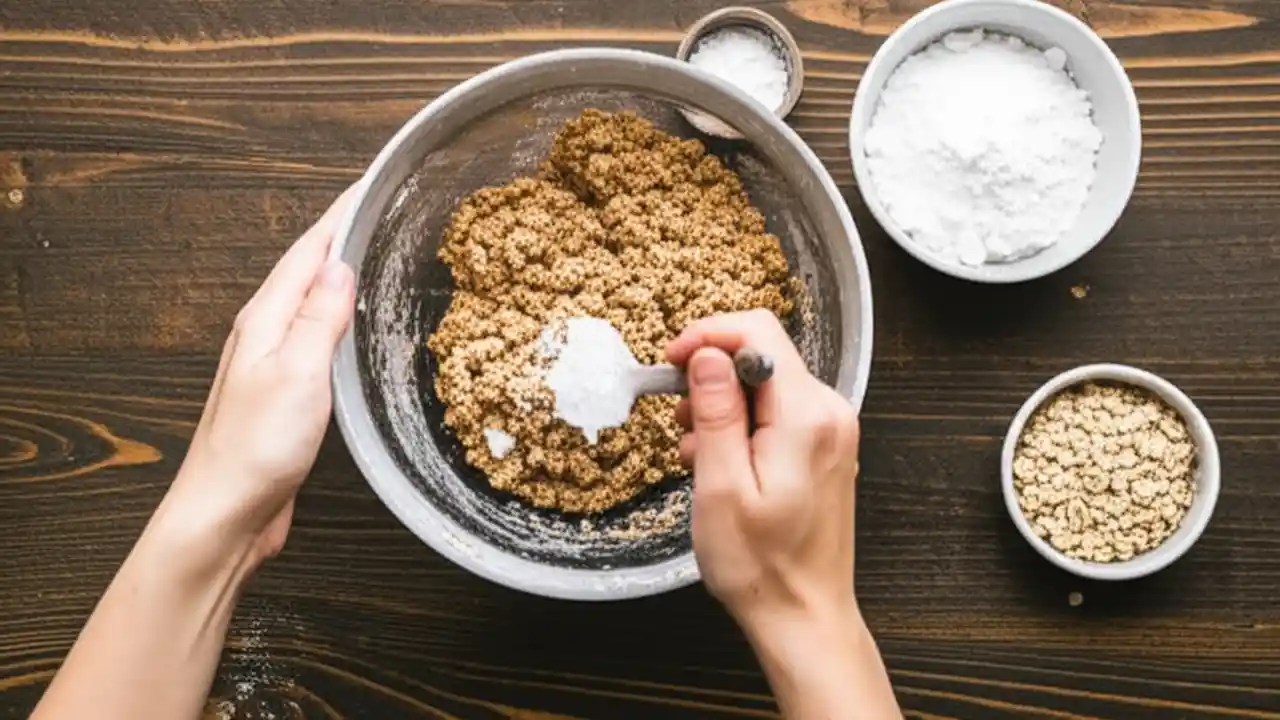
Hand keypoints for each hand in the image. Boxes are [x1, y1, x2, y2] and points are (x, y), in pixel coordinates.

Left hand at [162, 187, 355, 565]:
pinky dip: (339, 320)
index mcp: (265, 319)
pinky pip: (316, 340)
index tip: (374, 184)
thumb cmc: (255, 450)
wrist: (224, 515)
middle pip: (308, 270)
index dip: (342, 214)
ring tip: (377, 255)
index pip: (309, 250)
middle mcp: (264, 334)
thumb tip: (342, 266)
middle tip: (383, 209)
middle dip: (344, 235)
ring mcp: (272, 365)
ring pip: (312, 304)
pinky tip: (356, 329)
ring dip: (342, 276)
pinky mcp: (285, 396)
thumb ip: (320, 317)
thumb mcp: (296, 373)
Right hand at [667, 309, 860, 625]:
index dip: (708, 336)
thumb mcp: (720, 487)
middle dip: (710, 378)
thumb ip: (715, 412)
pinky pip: (777, 413)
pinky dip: (742, 426)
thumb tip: (706, 354)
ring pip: (765, 385)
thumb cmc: (762, 566)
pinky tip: (722, 465)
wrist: (803, 616)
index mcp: (806, 417)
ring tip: (698, 456)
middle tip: (680, 422)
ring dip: (722, 407)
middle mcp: (829, 414)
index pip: (759, 332)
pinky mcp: (824, 448)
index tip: (672, 362)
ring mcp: (831, 431)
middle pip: (761, 355)